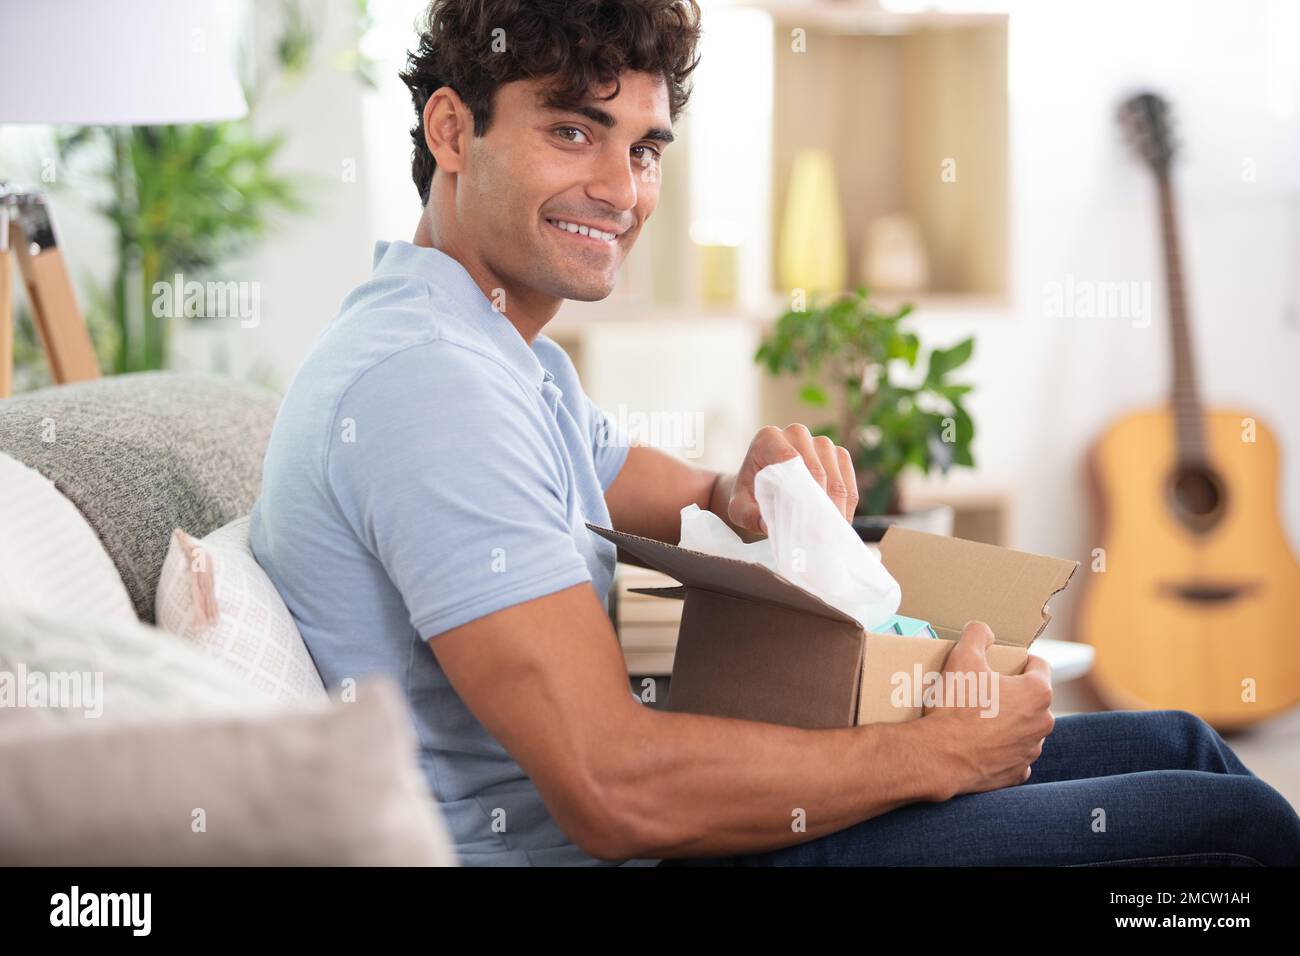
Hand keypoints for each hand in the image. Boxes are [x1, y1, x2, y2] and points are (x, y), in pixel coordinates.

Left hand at [726, 424, 857, 534]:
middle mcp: (796, 433)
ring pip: (835, 477)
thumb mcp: (739, 508)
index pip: (789, 461)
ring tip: (830, 533)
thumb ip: (748, 516)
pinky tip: (838, 523)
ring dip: (835, 507)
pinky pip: (848, 480)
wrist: (762, 487)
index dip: (799, 492)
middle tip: (821, 534)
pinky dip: (846, 504)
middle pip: (816, 470)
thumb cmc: (750, 496)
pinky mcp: (838, 454)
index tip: (804, 521)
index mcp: (768, 438)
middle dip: (819, 505)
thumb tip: (769, 527)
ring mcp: (821, 442)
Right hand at [920, 621, 1054, 797]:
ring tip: (977, 717)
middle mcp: (1043, 722)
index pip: (1039, 665)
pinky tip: (979, 742)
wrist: (939, 755)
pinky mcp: (1017, 772)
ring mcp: (1031, 750)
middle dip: (1012, 692)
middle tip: (983, 690)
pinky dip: (1001, 748)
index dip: (1020, 660)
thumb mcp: (962, 658)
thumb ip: (977, 635)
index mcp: (1037, 692)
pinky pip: (1014, 755)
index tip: (1002, 664)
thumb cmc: (955, 707)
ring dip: (1008, 721)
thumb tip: (983, 630)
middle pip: (1032, 698)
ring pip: (1024, 727)